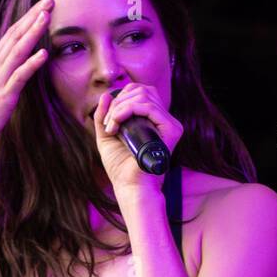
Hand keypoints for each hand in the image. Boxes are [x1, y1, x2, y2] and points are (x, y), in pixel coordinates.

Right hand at [0, 0, 52, 148]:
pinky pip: (20, 76)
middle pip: (16, 35)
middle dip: (33, 17)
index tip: (43, 4)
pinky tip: (43, 53)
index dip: (27, 18)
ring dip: (33, 32)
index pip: (11, 34)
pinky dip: (31, 63)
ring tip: (47, 16)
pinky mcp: (4, 95)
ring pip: (18, 50)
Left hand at [93, 82, 183, 199]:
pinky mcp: (172, 130)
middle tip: (108, 123)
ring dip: (120, 107)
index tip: (109, 119)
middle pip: (142, 90)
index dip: (121, 97)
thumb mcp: (106, 136)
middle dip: (118, 101)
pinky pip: (148, 107)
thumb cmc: (120, 167)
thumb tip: (106, 94)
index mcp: (152, 120)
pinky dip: (127, 110)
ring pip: (143, 96)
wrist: (129, 186)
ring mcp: (169, 124)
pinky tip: (117, 125)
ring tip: (111, 126)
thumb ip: (104, 115)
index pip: (140, 92)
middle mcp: (163, 120)